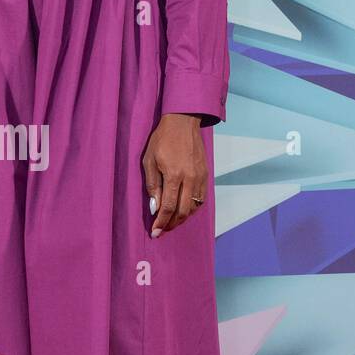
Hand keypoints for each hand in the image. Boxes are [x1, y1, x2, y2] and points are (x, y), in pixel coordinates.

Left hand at [142, 113, 207, 236]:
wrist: (183, 122)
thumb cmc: (162, 140)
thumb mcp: (149, 160)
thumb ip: (152, 185)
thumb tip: (155, 207)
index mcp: (174, 175)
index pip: (168, 207)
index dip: (161, 222)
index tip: (155, 232)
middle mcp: (190, 178)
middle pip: (183, 211)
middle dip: (172, 224)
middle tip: (162, 230)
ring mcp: (200, 177)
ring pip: (194, 207)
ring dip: (183, 218)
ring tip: (171, 222)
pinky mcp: (206, 174)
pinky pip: (200, 198)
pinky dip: (192, 208)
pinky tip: (183, 210)